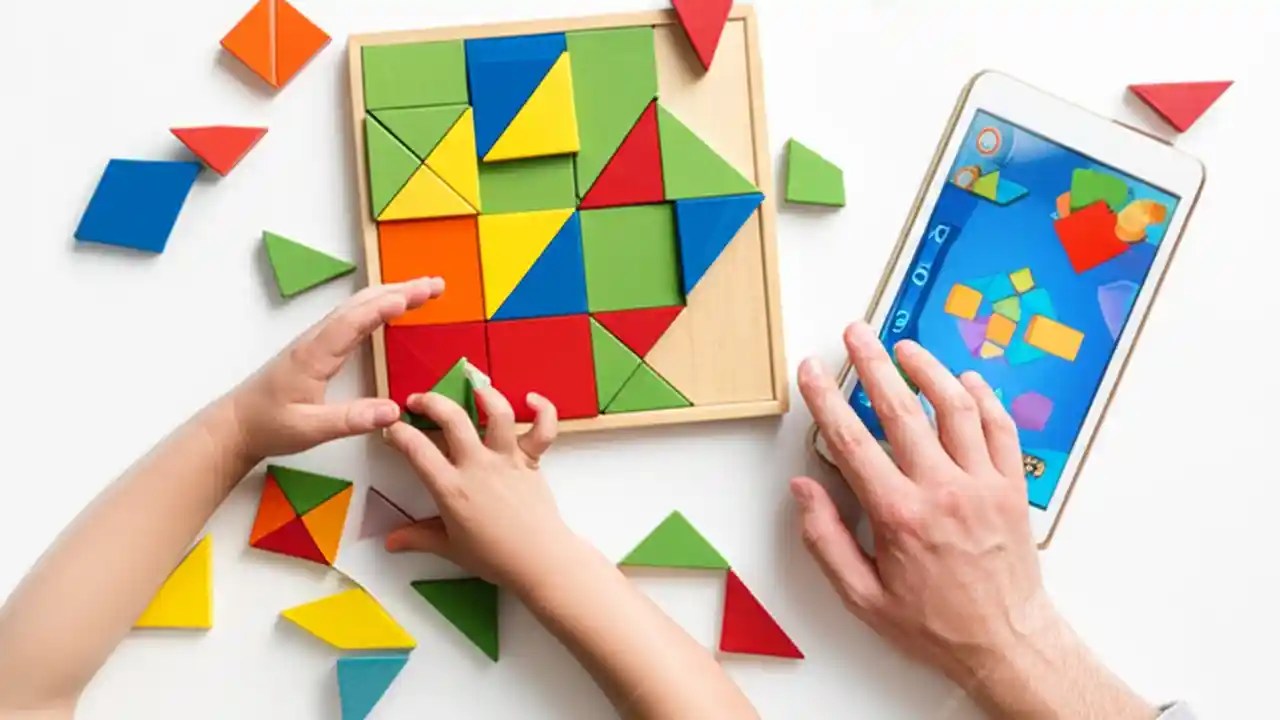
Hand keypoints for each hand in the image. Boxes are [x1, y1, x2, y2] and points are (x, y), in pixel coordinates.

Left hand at [227, 278, 442, 460]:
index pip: (352, 323)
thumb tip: (394, 411)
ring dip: (392, 294)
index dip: (382, 308)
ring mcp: (318, 339)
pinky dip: (379, 305)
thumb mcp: (309, 430)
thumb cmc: (269, 425)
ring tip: (425, 290)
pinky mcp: (320, 346)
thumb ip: (351, 420)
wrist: (237, 424)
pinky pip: (355, 317)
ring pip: (358, 306)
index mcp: (314, 354)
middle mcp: (317, 339)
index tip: (411, 297)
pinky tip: (393, 307)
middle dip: (400, 291)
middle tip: (436, 285)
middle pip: (361, 304)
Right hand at [383, 384, 577, 591]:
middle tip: (419, 400)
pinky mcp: (532, 461)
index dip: (398, 433)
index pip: (416, 450)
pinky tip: (531, 399)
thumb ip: (418, 538)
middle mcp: (478, 467)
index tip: (391, 428)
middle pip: (453, 419)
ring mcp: (507, 460)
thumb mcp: (450, 548)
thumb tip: (390, 541)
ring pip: (498, 414)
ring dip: (486, 395)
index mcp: (451, 489)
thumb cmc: (495, 557)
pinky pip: (543, 429)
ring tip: (474, 387)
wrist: (539, 561)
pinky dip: (543, 410)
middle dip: (431, 401)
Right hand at [793, 321, 1050, 686]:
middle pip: (901, 410)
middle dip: (873, 364)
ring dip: (928, 369)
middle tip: (856, 334)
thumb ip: (826, 540)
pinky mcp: (1013, 487)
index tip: (811, 372)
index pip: (852, 442)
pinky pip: (1000, 428)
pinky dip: (984, 397)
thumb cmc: (934, 624)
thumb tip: (804, 491)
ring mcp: (983, 485)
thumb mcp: (862, 596)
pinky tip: (966, 379)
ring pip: (955, 408)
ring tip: (906, 347)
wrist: (1006, 643)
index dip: (825, 400)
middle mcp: (943, 490)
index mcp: (899, 516)